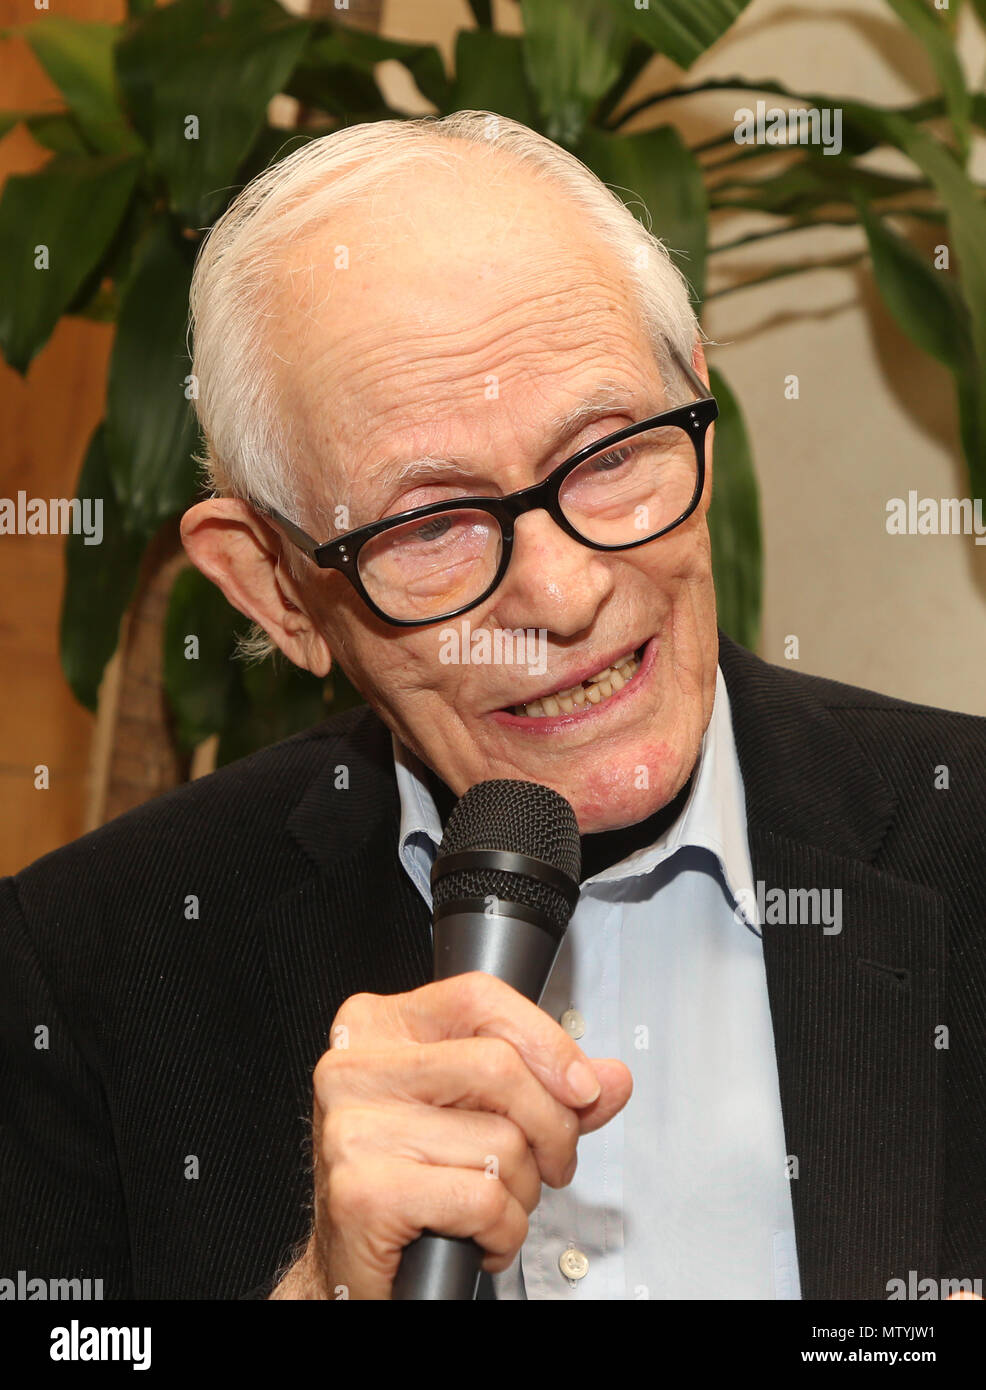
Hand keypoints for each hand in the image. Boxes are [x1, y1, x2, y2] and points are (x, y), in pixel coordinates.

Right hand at [269, 971, 632, 1298]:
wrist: (350, 1266)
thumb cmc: (407, 1179)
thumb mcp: (473, 1113)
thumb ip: (544, 1090)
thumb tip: (609, 1078)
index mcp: (376, 1028)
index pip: (477, 999)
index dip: (545, 1040)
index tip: (581, 1086)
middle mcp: (354, 1068)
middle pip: (500, 1067)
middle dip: (552, 1127)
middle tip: (552, 1163)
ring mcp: (355, 1128)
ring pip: (500, 1141)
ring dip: (524, 1191)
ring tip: (496, 1203)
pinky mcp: (364, 1191)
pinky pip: (482, 1199)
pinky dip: (502, 1230)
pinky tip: (478, 1234)